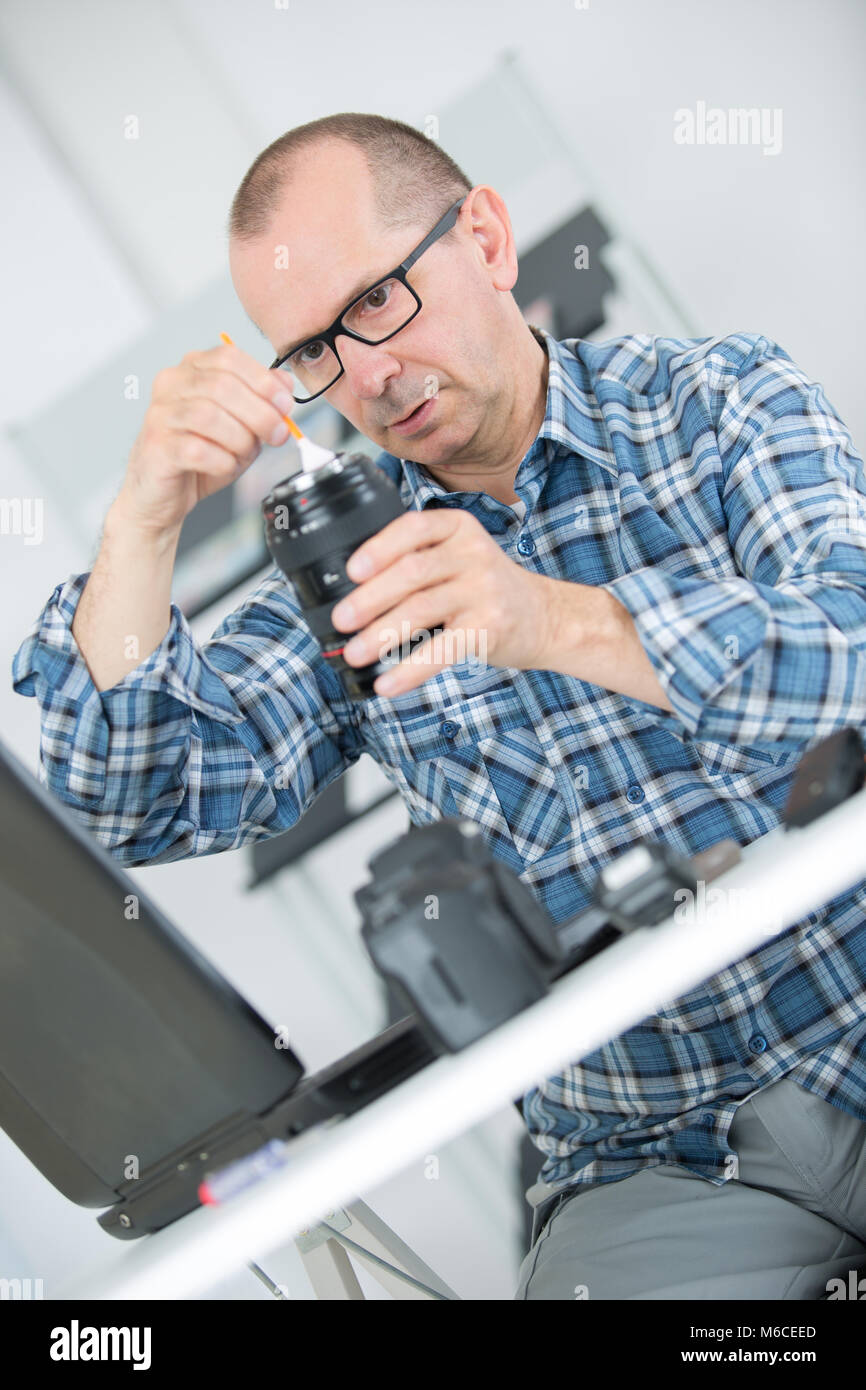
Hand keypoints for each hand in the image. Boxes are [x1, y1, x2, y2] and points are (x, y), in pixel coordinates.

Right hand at [114, 340, 296, 539]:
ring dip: (240, 439)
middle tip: (277, 434)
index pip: (229, 357)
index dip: (263, 380)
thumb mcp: (241, 424)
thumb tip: (285, 382)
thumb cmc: (201, 456)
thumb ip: (262, 401)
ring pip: (209, 416)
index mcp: (191, 369)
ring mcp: (160, 415)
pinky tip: (224, 466)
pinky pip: (197, 450)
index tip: (285, 404)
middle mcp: (171, 385)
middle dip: (260, 413)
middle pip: (222, 385)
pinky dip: (221, 461)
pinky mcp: (157, 447)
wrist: (165, 494)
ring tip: (245, 453)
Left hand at [330, 509, 558, 695]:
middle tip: (342, 620)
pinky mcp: (490, 627)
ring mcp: (484, 590)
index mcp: (458, 528)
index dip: (379, 548)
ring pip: (421, 609)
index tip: (351, 571)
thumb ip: (418, 559)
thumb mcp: (459, 556)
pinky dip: (410, 670)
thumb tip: (352, 591)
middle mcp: (473, 554)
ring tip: (355, 653)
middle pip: (412, 572)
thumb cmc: (486, 588)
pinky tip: (387, 684)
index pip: (413, 528)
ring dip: (381, 635)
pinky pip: (442, 650)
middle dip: (370, 598)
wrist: (544, 616)